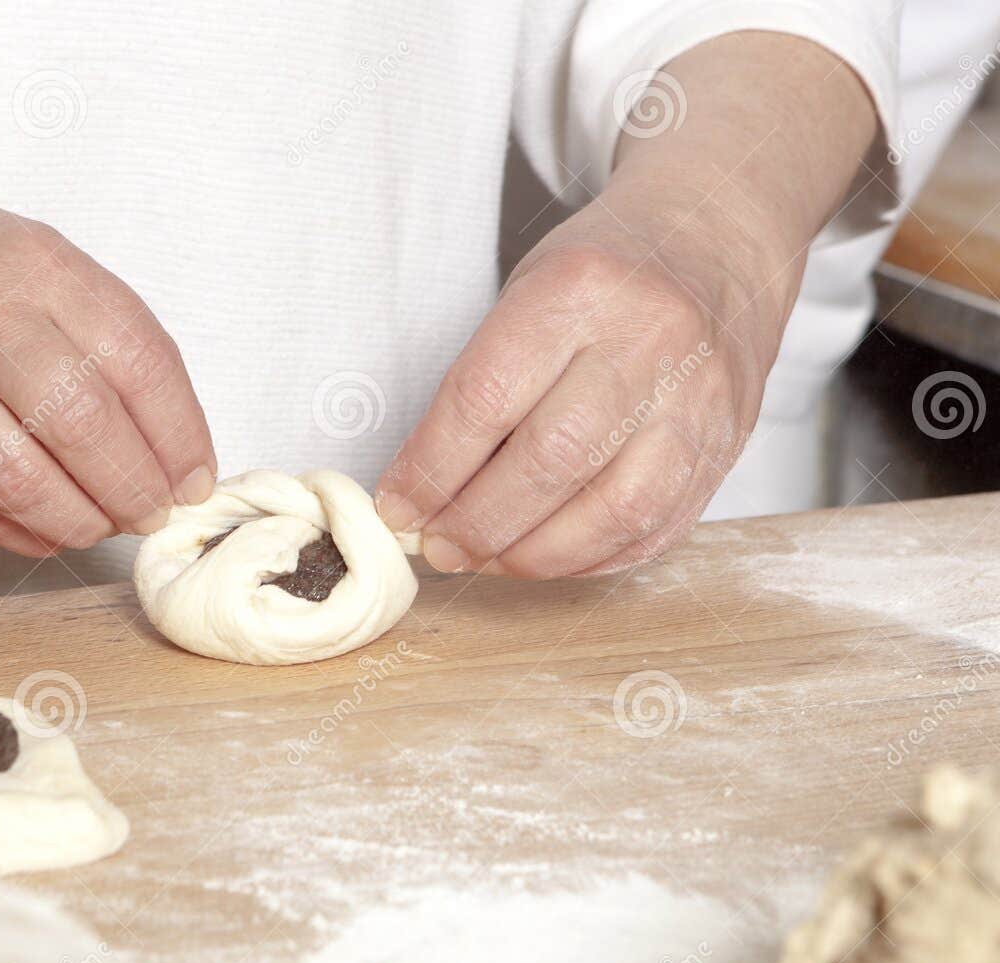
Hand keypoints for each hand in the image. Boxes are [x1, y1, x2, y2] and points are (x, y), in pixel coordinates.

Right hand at [0, 172, 215, 556]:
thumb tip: (175, 445)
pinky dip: (23, 531)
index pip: (135, 359)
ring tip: (104, 524)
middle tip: (154, 511)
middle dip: (135, 486)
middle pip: (81, 422)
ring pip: (20, 477)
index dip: (178, 433)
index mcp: (35, 264)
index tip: (194, 476)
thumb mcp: (38, 260)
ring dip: (79, 519)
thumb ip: (106, 336)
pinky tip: (51, 529)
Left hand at [374, 182, 784, 578]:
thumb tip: (422, 494)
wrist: (716, 242)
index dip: (431, 469)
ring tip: (485, 560)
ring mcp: (699, 399)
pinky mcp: (728, 446)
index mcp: (581, 288)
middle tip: (439, 547)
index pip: (486, 399)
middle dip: (478, 522)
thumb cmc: (602, 276)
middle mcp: (650, 341)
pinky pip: (655, 529)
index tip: (396, 508)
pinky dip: (589, 558)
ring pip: (612, 510)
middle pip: (550, 461)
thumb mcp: (528, 294)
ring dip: (534, 554)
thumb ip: (480, 389)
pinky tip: (544, 555)